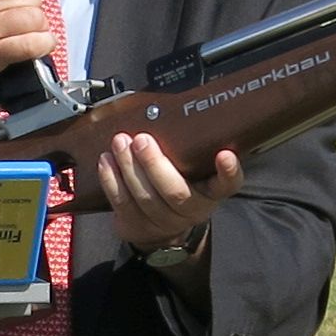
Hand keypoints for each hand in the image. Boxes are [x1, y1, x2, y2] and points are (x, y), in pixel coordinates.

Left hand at [96, 133, 239, 256]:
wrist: (161, 227)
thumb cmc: (177, 182)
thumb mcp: (191, 167)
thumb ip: (188, 147)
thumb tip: (167, 108)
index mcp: (212, 191)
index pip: (228, 183)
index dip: (229, 171)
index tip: (225, 154)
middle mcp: (193, 209)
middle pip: (175, 191)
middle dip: (154, 164)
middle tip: (141, 140)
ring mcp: (165, 222)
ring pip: (146, 197)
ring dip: (129, 168)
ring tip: (120, 143)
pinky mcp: (139, 227)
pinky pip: (123, 204)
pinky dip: (112, 180)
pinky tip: (106, 161)